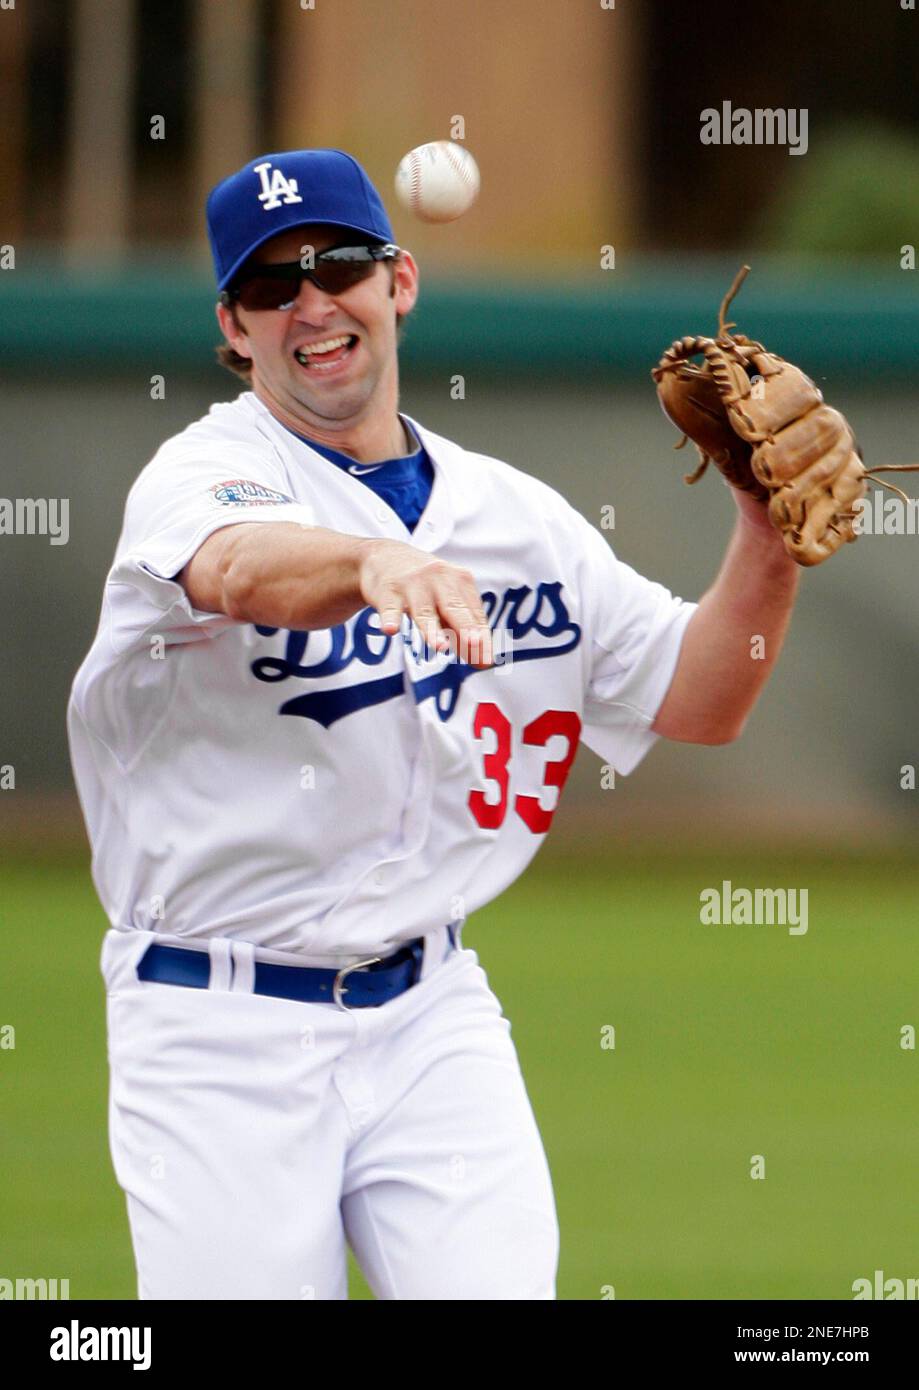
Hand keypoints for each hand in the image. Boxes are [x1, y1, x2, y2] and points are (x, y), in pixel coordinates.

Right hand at [358, 539, 493, 667]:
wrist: (383, 556)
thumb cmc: (423, 585)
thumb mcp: (446, 601)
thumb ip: (462, 631)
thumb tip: (483, 662)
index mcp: (460, 581)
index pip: (474, 614)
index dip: (481, 638)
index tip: (486, 661)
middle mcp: (439, 578)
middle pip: (454, 607)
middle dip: (465, 626)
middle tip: (474, 643)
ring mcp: (413, 584)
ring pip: (424, 611)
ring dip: (432, 630)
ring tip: (440, 647)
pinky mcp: (388, 591)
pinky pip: (390, 608)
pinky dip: (390, 619)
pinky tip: (390, 630)